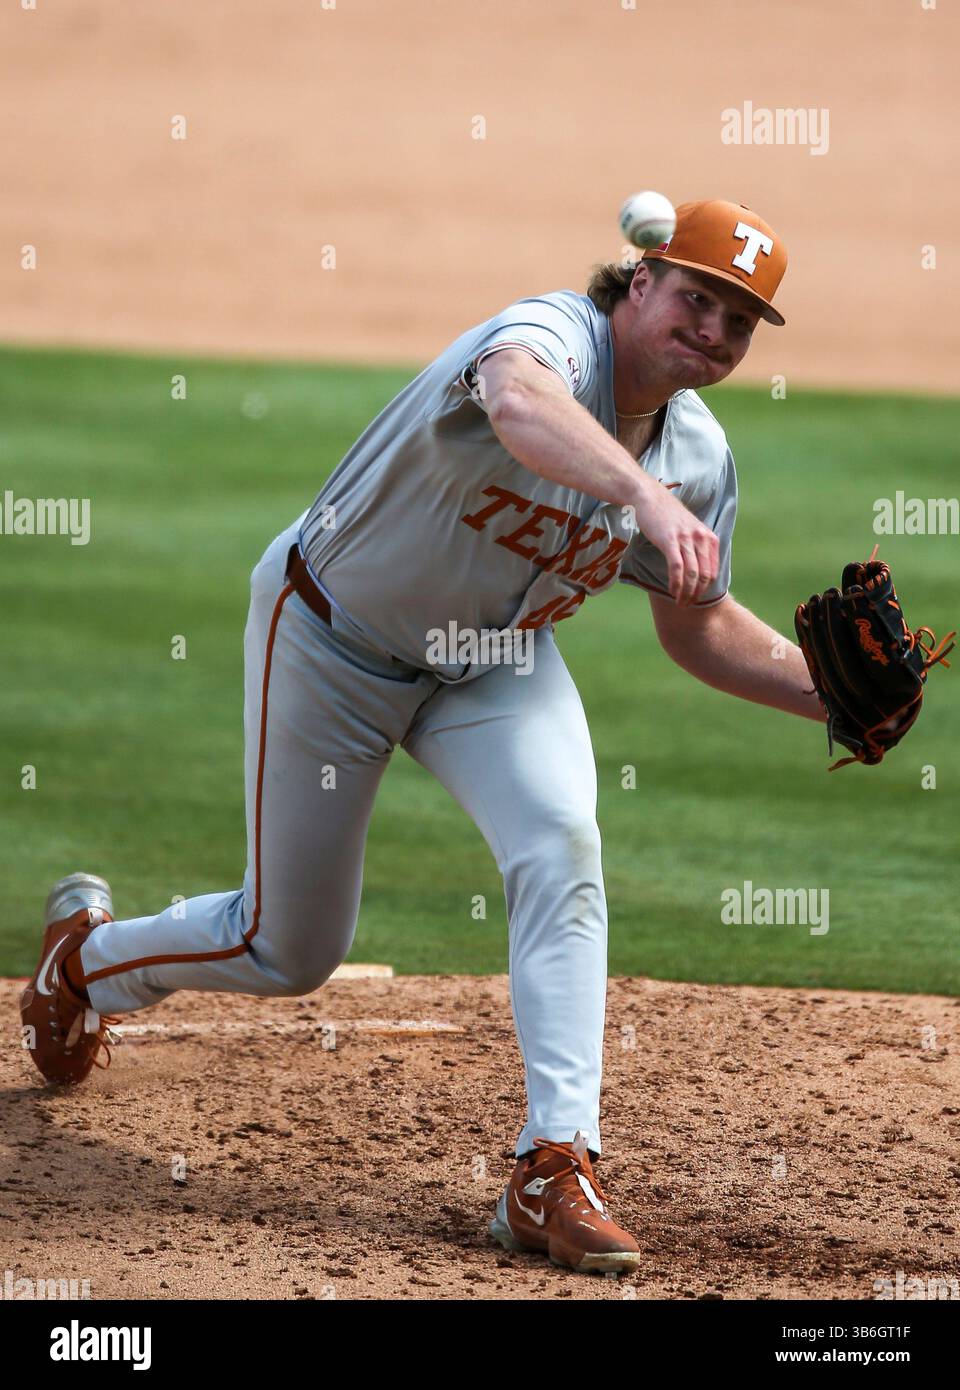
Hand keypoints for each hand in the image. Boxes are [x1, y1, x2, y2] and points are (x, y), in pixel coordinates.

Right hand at [632, 476, 719, 605]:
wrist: (650, 497)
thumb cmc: (667, 516)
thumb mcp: (690, 529)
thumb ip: (697, 547)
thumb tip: (698, 572)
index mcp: (709, 537)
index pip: (713, 570)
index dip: (706, 589)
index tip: (696, 597)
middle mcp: (701, 538)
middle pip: (704, 575)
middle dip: (697, 594)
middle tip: (688, 604)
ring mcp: (686, 539)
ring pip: (692, 574)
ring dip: (686, 592)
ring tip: (680, 603)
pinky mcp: (670, 540)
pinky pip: (677, 568)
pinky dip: (676, 583)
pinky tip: (672, 591)